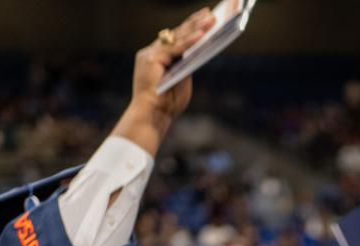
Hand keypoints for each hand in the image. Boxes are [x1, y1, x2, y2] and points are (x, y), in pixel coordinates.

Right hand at [117, 8, 215, 154]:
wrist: (152, 118)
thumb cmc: (166, 105)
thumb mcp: (181, 81)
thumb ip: (186, 66)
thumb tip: (198, 51)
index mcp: (156, 58)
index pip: (175, 39)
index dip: (190, 28)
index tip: (204, 18)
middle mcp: (150, 53)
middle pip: (176, 34)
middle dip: (194, 23)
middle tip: (210, 13)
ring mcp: (149, 55)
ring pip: (176, 38)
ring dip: (195, 29)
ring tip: (210, 20)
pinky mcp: (151, 60)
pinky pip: (174, 48)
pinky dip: (189, 42)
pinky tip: (201, 35)